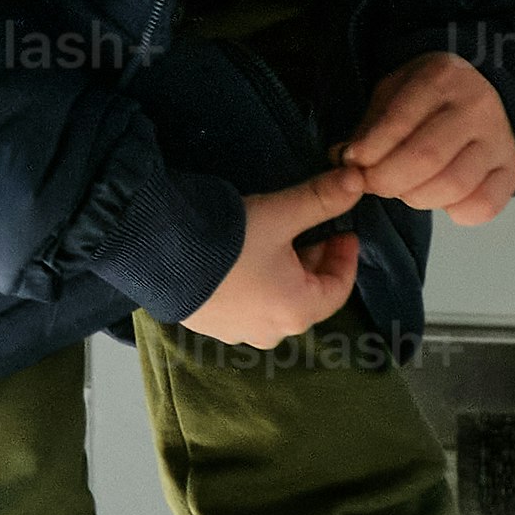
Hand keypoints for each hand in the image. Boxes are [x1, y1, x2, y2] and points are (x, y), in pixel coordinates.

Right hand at [179, 165, 370, 350]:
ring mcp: (237, 333)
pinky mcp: (209, 326)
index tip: (343, 229)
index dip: (346, 255)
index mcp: (298, 311)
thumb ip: (321, 199)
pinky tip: (240, 261)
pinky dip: (254, 285)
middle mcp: (271, 332)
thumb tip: (360, 181)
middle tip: (309, 230)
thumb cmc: (228, 240)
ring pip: (276, 302)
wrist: (155, 252)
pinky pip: (246, 307)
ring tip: (273, 243)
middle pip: (308, 296)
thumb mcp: (279, 214)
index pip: (339, 287)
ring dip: (283, 275)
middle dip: (313, 262)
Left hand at [341, 52, 514, 226]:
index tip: (352, 165)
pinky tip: (440, 197)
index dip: (368, 153)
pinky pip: (483, 206)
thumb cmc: (428, 96)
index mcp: (441, 77)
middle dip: (386, 181)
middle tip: (373, 183)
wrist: (485, 90)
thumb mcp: (394, 92)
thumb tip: (346, 163)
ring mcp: (500, 139)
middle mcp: (476, 106)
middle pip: (425, 159)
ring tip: (405, 187)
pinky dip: (454, 211)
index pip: (398, 123)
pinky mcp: (513, 169)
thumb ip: (370, 126)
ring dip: (416, 198)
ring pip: (453, 187)